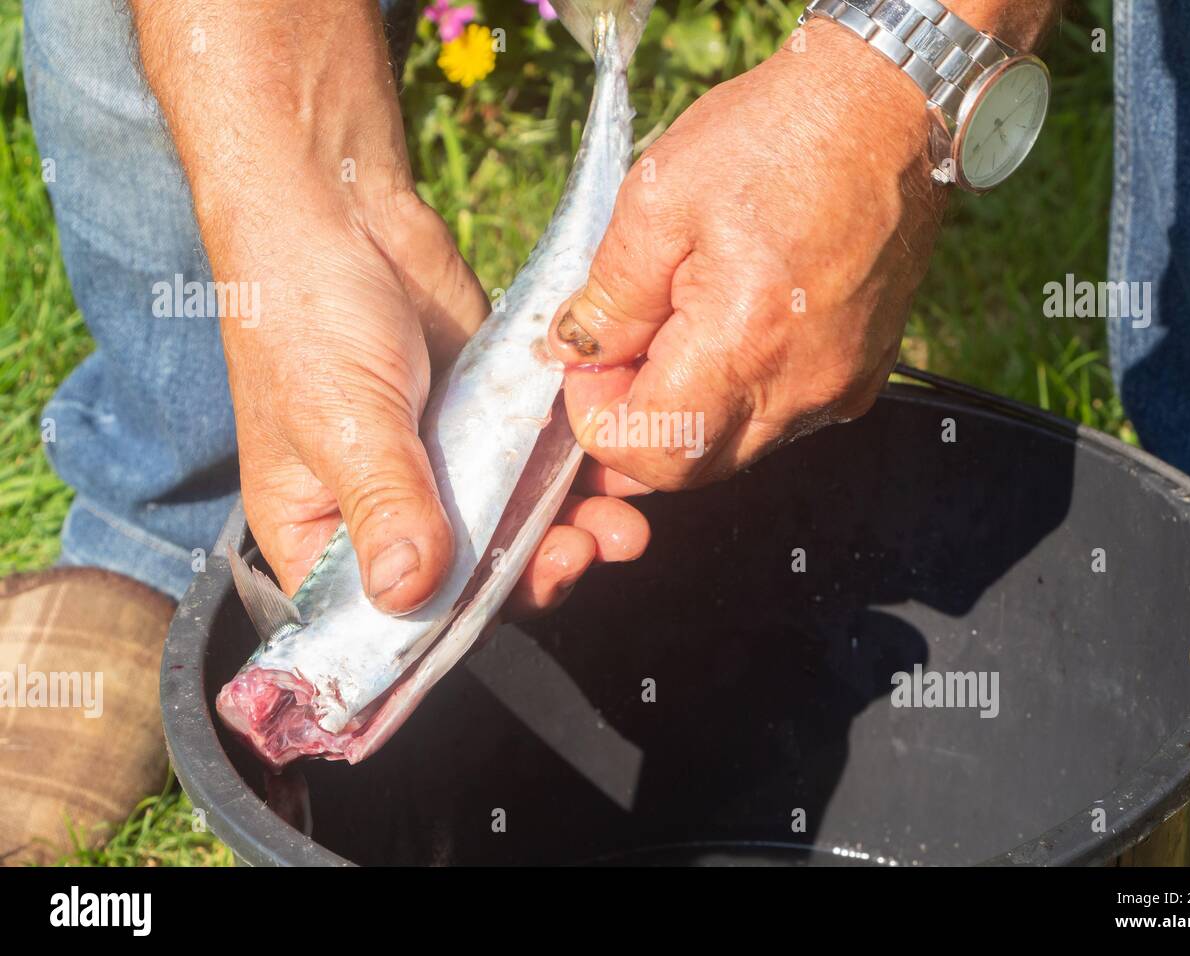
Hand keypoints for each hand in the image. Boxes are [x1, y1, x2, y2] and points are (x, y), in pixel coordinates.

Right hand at [220, 187, 648, 615]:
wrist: (344, 215)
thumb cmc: (305, 319)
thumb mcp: (341, 419)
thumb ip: (384, 503)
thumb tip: (409, 594)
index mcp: (322, 537)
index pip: (388, 618)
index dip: (453, 626)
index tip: (515, 600)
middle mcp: (386, 516)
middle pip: (467, 582)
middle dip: (533, 573)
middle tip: (585, 551)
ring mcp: (444, 471)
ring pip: (515, 528)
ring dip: (571, 531)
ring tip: (622, 527)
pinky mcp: (490, 425)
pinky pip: (538, 468)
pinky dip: (578, 478)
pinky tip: (616, 476)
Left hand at [548, 19, 942, 488]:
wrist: (886, 108)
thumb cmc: (776, 138)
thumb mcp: (657, 201)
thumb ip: (610, 298)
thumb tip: (575, 353)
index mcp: (742, 348)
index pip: (650, 454)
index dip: (598, 421)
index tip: (589, 364)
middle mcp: (799, 388)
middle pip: (693, 468)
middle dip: (639, 425)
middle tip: (622, 352)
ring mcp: (839, 388)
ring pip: (737, 446)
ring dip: (690, 409)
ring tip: (680, 324)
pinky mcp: (862, 374)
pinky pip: (784, 417)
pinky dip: (741, 393)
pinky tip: (732, 327)